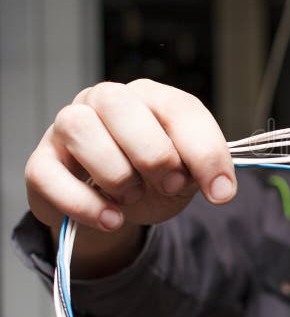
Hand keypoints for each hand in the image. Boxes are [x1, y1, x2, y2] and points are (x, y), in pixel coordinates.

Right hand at [25, 79, 236, 230]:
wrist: (113, 208)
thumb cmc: (152, 180)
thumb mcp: (185, 175)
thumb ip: (199, 171)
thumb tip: (220, 187)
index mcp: (152, 97)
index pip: (180, 108)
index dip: (205, 151)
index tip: (221, 192)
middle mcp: (107, 101)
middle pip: (121, 106)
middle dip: (154, 154)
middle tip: (170, 185)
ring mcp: (68, 127)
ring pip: (80, 130)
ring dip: (116, 172)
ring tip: (132, 197)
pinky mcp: (42, 162)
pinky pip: (50, 175)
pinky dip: (84, 204)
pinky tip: (111, 219)